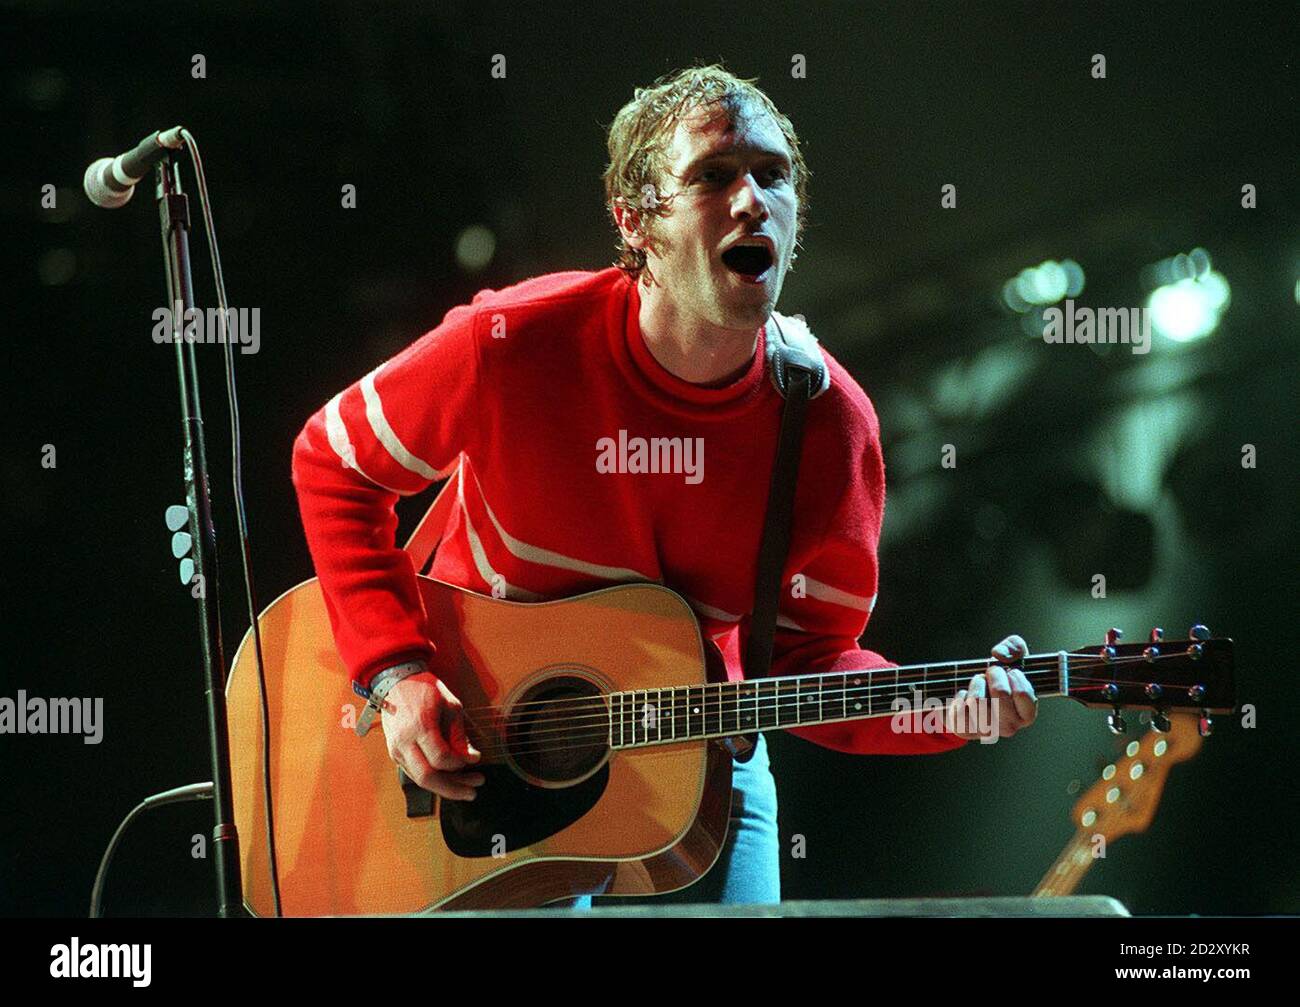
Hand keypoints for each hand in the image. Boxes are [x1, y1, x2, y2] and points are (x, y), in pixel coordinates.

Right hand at [382, 671, 483, 799]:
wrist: (396, 682)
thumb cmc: (425, 689)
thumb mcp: (450, 705)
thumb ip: (460, 735)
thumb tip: (471, 758)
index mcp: (419, 726)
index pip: (440, 758)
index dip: (459, 764)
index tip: (474, 761)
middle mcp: (404, 742)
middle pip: (427, 777)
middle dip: (452, 789)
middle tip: (473, 791)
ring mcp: (396, 750)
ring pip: (420, 780)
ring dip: (445, 788)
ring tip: (467, 788)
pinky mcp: (395, 754)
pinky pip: (414, 773)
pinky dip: (433, 780)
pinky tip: (450, 780)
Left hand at [946, 635, 1037, 741]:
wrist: (973, 695)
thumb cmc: (999, 678)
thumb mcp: (1013, 658)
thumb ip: (1015, 647)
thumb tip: (999, 654)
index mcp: (1026, 715)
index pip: (1023, 694)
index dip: (1015, 677)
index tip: (1010, 672)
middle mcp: (1009, 727)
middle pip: (1001, 694)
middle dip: (993, 675)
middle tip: (991, 673)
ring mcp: (987, 731)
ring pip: (977, 701)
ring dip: (976, 684)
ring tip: (978, 682)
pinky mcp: (965, 731)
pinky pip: (958, 710)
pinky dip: (960, 695)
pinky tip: (965, 694)